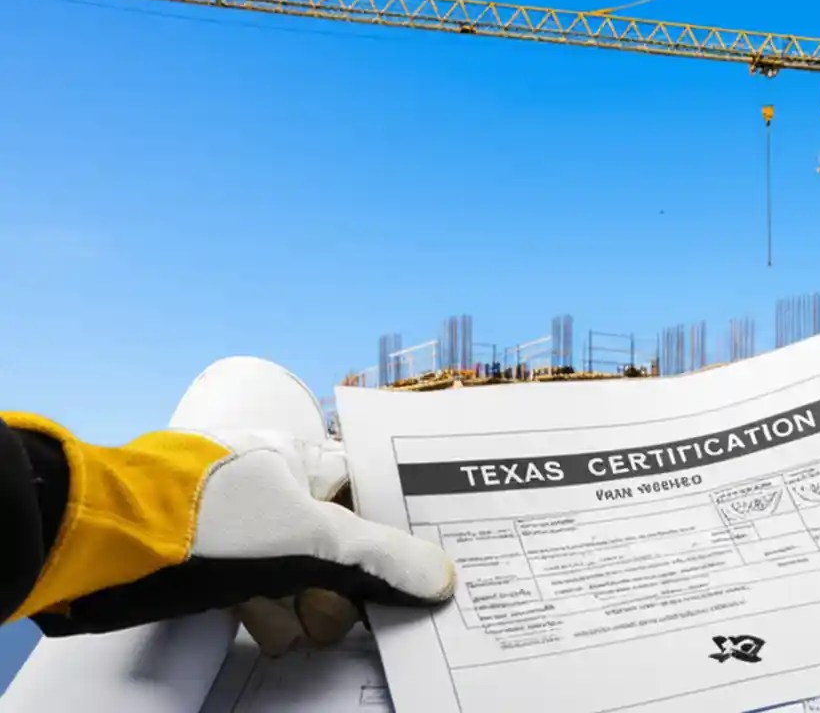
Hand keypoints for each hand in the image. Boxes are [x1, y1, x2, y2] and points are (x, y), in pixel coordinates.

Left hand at [17, 357, 454, 652]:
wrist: (102, 545)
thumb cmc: (210, 521)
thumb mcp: (308, 541)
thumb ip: (379, 559)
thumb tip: (442, 577)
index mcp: (299, 457)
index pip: (366, 485)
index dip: (394, 522)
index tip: (417, 561)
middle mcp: (271, 483)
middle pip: (335, 534)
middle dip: (349, 582)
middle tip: (356, 612)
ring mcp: (237, 521)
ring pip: (294, 564)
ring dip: (310, 604)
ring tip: (311, 633)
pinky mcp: (206, 557)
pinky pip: (255, 584)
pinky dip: (270, 611)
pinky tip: (275, 636)